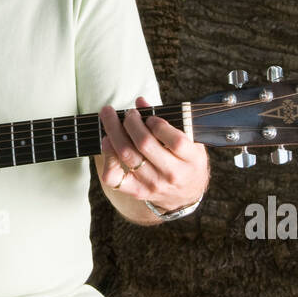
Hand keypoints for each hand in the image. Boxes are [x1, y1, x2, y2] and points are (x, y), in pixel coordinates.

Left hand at [98, 96, 208, 211]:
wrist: (185, 195)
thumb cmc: (186, 160)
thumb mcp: (188, 140)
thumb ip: (166, 120)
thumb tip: (140, 101)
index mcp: (190, 159)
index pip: (175, 141)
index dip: (158, 124)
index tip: (150, 117)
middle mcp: (172, 174)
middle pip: (144, 144)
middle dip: (131, 122)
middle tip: (128, 113)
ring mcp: (153, 184)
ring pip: (126, 155)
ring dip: (114, 131)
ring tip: (109, 117)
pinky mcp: (137, 191)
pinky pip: (114, 177)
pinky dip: (107, 157)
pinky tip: (107, 142)